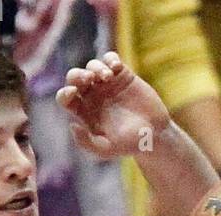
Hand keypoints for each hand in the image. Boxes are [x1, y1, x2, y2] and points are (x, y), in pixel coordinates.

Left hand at [55, 52, 170, 158]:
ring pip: (92, 66)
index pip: (65, 97)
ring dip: (96, 68)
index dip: (65, 93)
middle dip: (77, 75)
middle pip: (75, 77)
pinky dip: (110, 60)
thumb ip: (87, 143)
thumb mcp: (107, 149)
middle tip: (88, 79)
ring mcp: (108, 84)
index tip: (73, 93)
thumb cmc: (130, 144)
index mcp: (83, 111)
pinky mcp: (123, 75)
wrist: (155, 135)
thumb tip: (72, 125)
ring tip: (107, 77)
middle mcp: (92, 95)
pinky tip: (116, 68)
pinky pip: (111, 59)